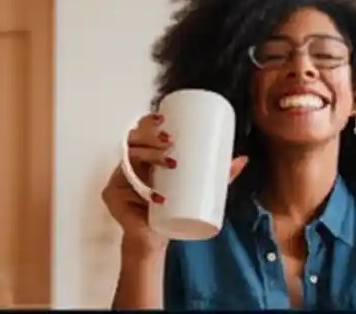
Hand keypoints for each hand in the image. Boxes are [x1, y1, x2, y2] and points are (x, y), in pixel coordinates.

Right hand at [102, 112, 247, 252]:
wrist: (154, 237)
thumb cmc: (171, 207)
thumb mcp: (198, 187)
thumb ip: (219, 175)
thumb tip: (243, 159)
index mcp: (145, 155)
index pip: (142, 131)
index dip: (148, 121)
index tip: (164, 118)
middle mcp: (129, 163)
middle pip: (133, 140)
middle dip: (150, 136)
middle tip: (170, 140)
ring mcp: (118, 178)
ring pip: (129, 159)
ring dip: (149, 156)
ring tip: (171, 162)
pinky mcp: (112, 196)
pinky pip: (123, 188)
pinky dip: (142, 192)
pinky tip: (158, 198)